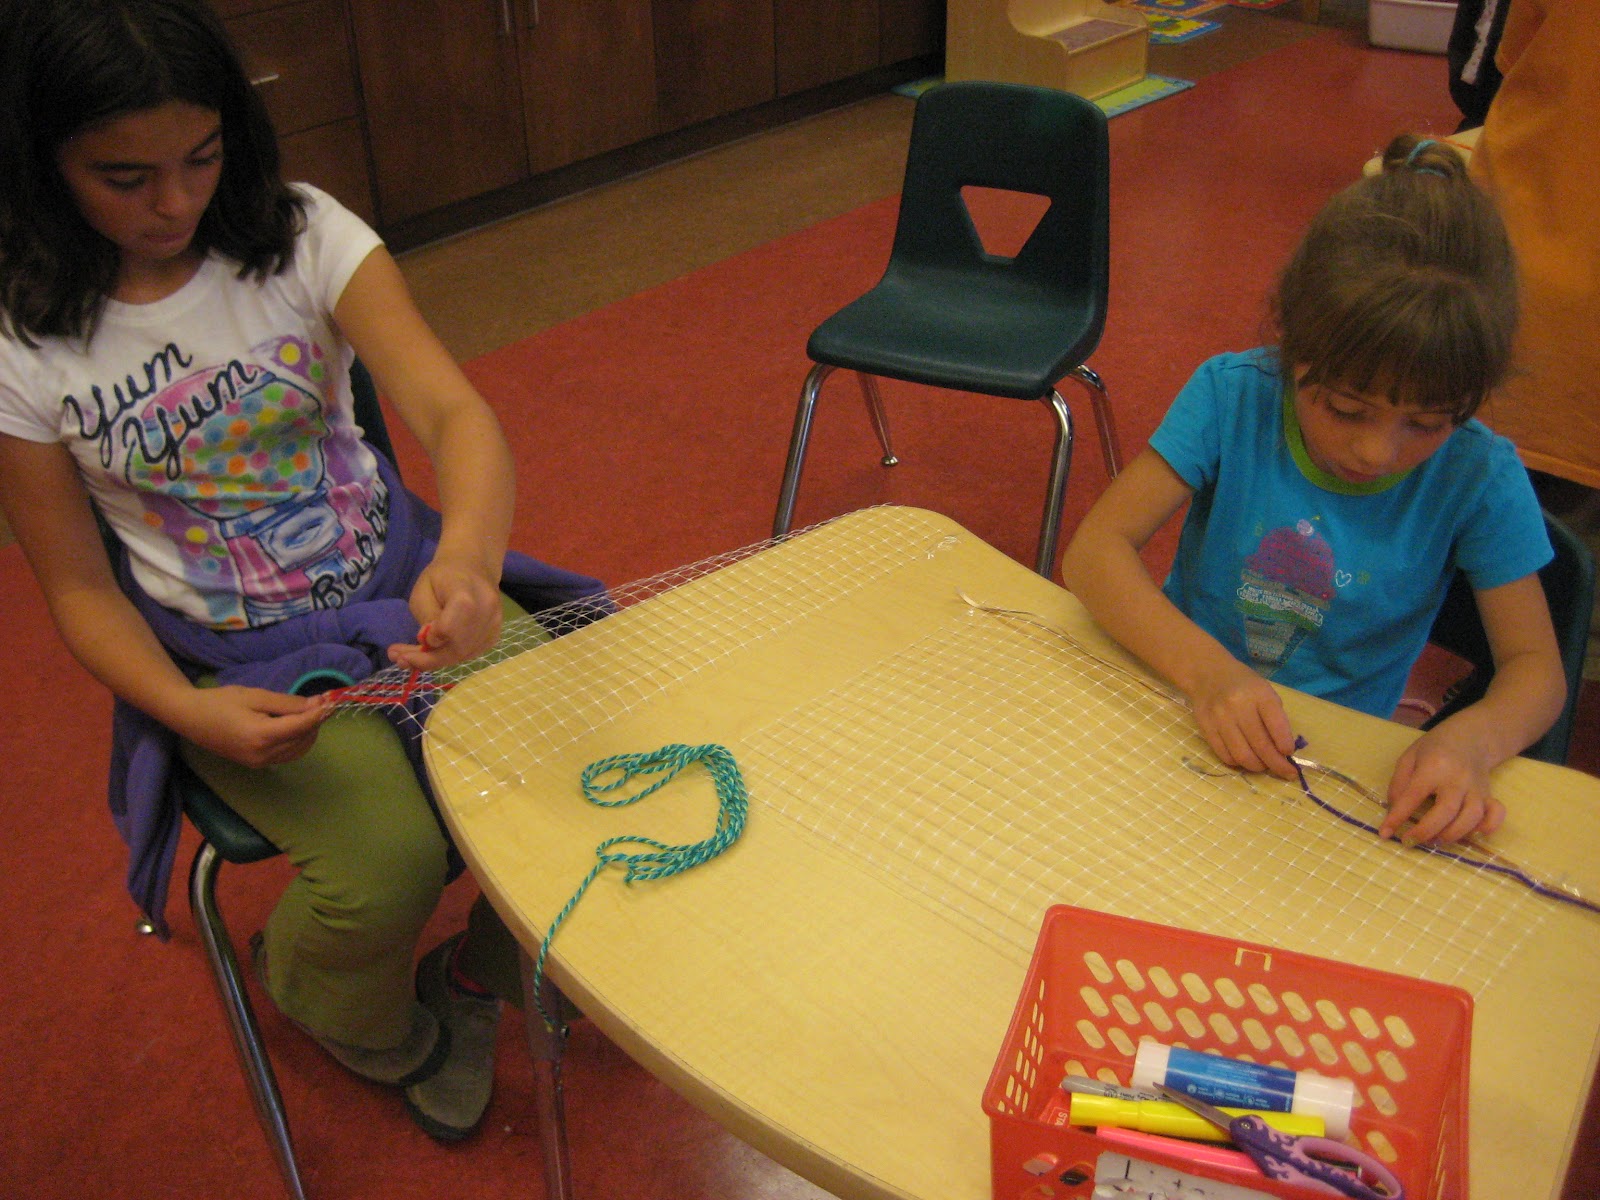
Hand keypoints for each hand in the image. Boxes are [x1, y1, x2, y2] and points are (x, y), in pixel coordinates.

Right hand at [175, 685, 331, 768]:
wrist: (190, 718)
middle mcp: (263, 755)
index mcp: (261, 736)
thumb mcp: (256, 696)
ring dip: (308, 732)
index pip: (302, 726)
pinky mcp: (256, 765)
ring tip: (306, 712)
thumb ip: (287, 703)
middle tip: (318, 702)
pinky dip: (297, 741)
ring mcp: (259, 763)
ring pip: (298, 750)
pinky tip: (293, 726)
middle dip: (314, 722)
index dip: (320, 713)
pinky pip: (287, 755)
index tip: (331, 700)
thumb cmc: (220, 702)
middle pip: (303, 739)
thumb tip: (316, 704)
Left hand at [389, 556, 501, 669]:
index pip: (448, 630)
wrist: (472, 565)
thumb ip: (427, 617)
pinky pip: (470, 654)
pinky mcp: (494, 634)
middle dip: (428, 661)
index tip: (413, 638)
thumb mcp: (422, 591)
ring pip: (464, 655)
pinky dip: (450, 656)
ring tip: (412, 658)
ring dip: (437, 661)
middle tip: (401, 661)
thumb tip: (431, 644)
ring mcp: (494, 625)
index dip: (429, 640)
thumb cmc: (442, 576)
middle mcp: (485, 613)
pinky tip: (436, 650)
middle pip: (458, 649)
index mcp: (466, 597)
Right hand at [1187, 657, 1298, 779]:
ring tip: (1264, 766)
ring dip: (1257, 767)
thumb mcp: (1265, 692)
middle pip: (1261, 746)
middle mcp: (1239, 706)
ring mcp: (1220, 718)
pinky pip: (1224, 755)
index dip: (1285, 746)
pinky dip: (1238, 763)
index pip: (1277, 726)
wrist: (1207, 674)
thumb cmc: (1244, 684)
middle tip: (1286, 773)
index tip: (1289, 754)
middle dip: (1277, 765)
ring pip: (1242, 756)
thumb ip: (1275, 718)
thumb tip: (1283, 751)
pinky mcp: (1206, 728)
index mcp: (1259, 695)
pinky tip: (1245, 759)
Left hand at [1383, 725, 1505, 843]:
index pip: (1412, 796)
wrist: (1470, 737)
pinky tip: (1474, 835)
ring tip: (1434, 840)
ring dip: (1452, 835)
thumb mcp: (1409, 758)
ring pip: (1471, 817)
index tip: (1385, 833)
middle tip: (1409, 842)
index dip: (1397, 817)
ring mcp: (1477, 788)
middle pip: (1446, 811)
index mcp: (1433, 767)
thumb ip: (1399, 783)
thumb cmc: (1434, 749)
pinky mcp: (1489, 795)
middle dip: (1426, 831)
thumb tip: (1394, 811)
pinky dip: (1487, 827)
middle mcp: (1458, 779)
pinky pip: (1495, 814)